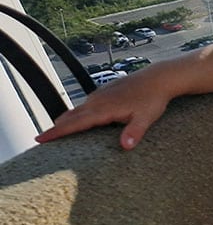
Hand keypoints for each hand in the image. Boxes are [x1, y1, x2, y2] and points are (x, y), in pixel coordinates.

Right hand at [35, 69, 170, 149]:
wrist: (159, 78)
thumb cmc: (153, 99)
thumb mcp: (146, 118)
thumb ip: (134, 132)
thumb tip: (126, 146)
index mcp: (103, 109)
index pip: (75, 123)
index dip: (56, 132)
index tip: (40, 139)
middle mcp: (98, 100)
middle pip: (71, 116)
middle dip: (56, 127)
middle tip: (41, 140)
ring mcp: (101, 94)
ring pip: (78, 109)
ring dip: (66, 120)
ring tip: (56, 131)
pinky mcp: (106, 91)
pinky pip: (87, 104)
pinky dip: (78, 113)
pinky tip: (79, 118)